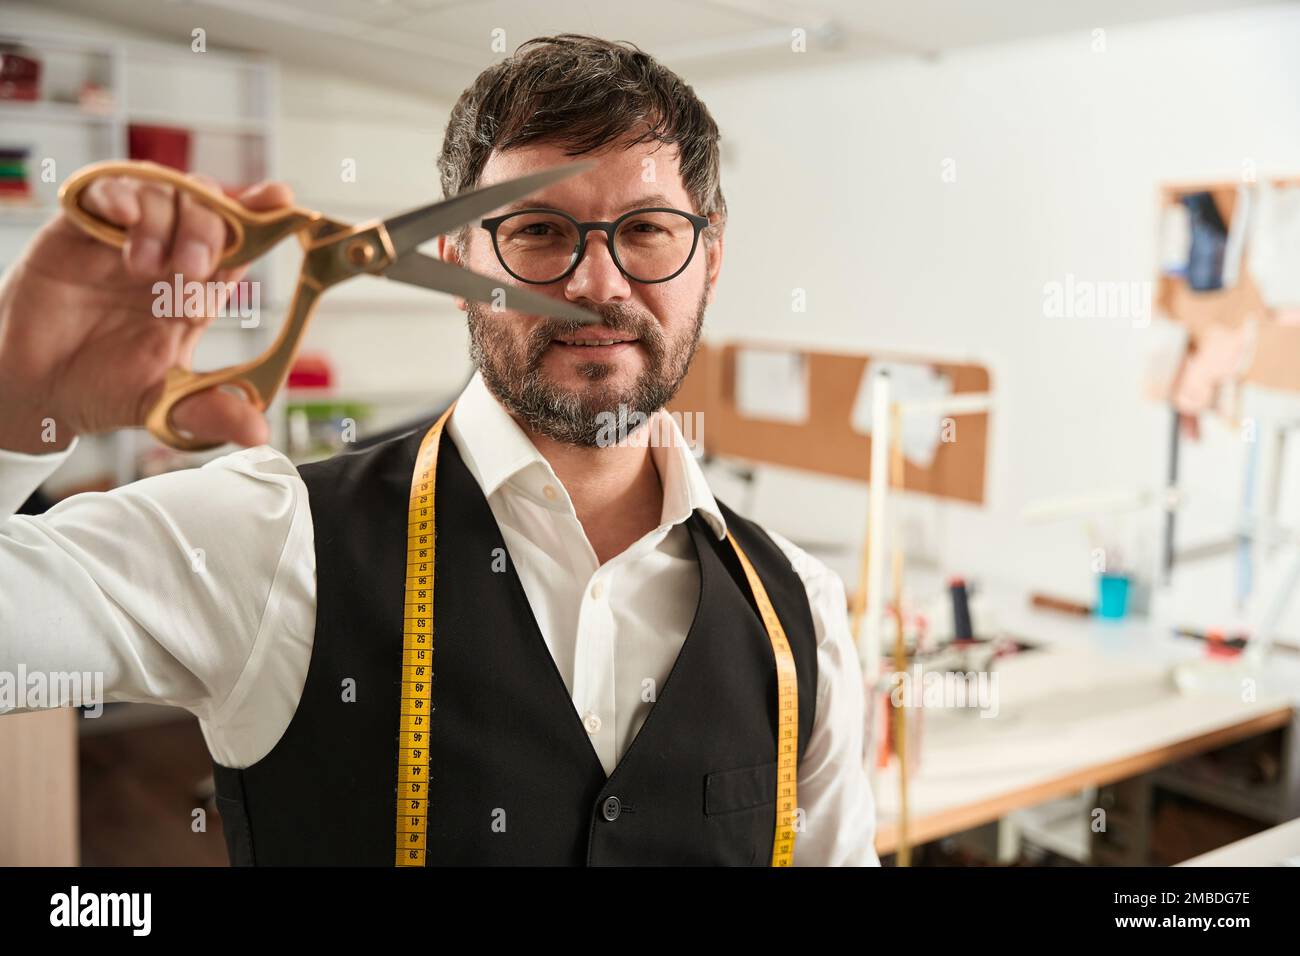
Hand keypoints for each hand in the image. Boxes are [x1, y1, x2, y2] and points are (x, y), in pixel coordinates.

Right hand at [0, 172, 293, 453]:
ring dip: (165, 222)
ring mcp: (124, 239)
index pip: (240, 243)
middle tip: (193, 269)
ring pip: (163, 191)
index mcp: (197, 290)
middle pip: (207, 210)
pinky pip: (106, 189)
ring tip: (145, 268)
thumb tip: (258, 433)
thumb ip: (210, 411)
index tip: (282, 200)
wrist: (35, 389)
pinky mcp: (78, 230)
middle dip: (210, 229)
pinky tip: (124, 220)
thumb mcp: (163, 404)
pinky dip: (121, 196)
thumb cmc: (102, 387)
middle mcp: (168, 257)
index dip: (262, 216)